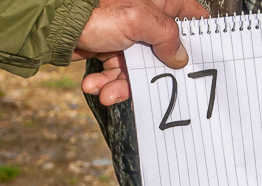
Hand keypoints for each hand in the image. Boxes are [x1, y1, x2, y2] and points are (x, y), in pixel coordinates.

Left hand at [73, 0, 209, 105]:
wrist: (51, 21)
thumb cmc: (94, 9)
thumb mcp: (138, 19)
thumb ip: (167, 36)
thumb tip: (180, 58)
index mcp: (160, 2)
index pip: (191, 16)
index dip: (200, 39)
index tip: (203, 60)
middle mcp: (146, 18)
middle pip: (166, 52)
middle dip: (155, 75)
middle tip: (150, 87)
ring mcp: (129, 35)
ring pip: (140, 68)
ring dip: (123, 85)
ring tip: (108, 93)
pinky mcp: (111, 48)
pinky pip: (118, 73)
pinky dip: (107, 83)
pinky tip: (96, 86)